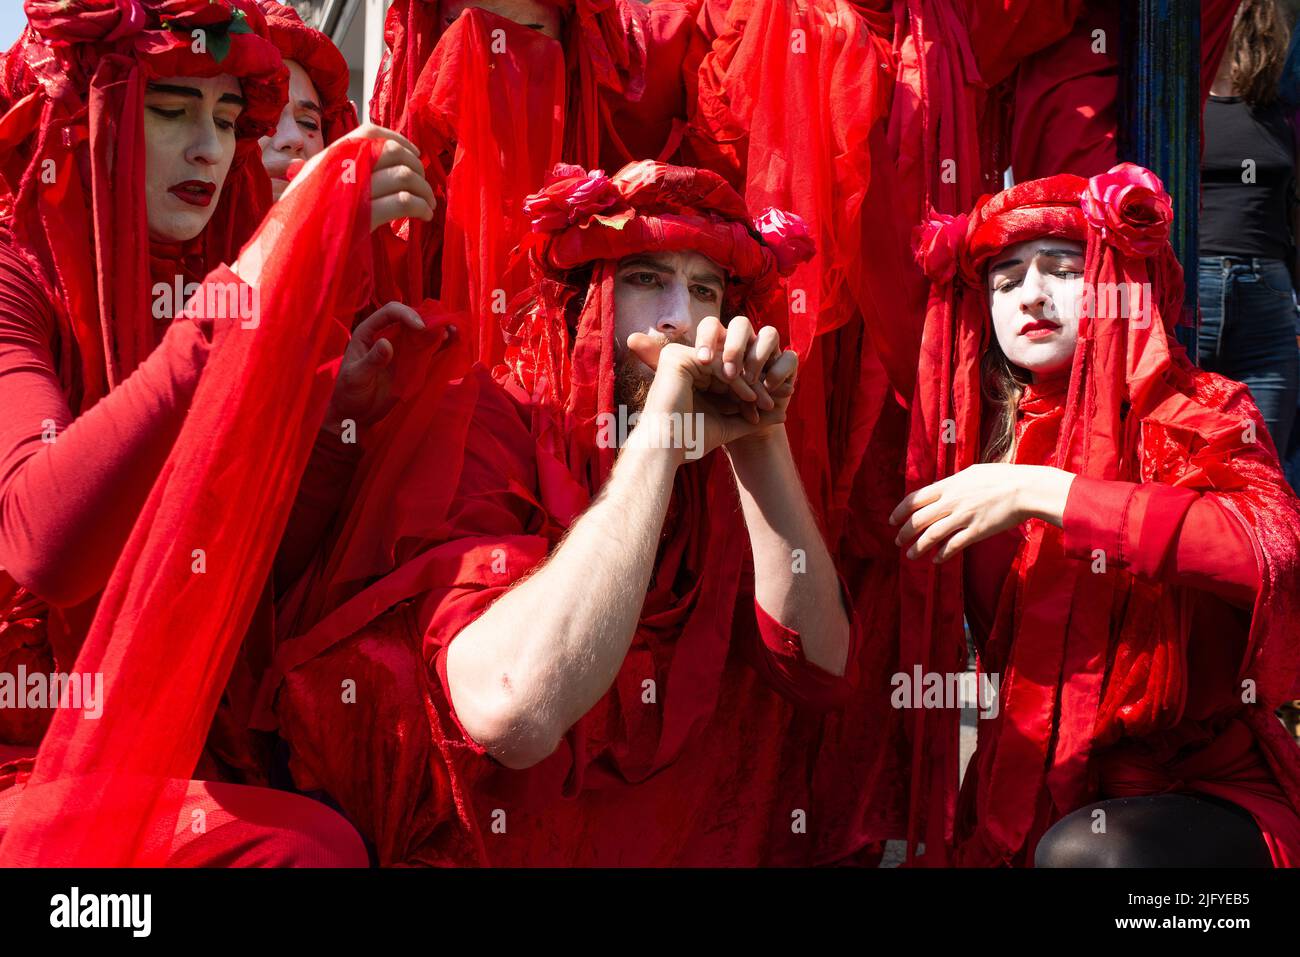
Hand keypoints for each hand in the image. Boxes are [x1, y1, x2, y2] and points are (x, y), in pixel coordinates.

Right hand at [284, 124, 435, 232]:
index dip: (399, 140)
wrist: (290, 246)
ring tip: (429, 204)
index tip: (414, 154)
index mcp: (331, 156)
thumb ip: (342, 171)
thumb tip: (378, 163)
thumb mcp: (316, 184)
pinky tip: (424, 216)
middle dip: (417, 169)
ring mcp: (353, 190)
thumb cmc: (305, 219)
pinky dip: (421, 207)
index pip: (371, 133)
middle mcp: (343, 166)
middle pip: (394, 153)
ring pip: (404, 176)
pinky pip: (404, 202)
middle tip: (425, 186)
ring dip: (424, 190)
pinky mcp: (364, 215)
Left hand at [324, 302, 447, 431]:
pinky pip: (428, 350)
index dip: (407, 314)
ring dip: (439, 329)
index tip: (421, 327)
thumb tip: (387, 344)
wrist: (355, 413)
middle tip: (446, 325)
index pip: (390, 312)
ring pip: (422, 332)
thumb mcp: (355, 377)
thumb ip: (371, 361)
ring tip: (455, 331)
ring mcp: (401, 349)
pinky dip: (441, 345)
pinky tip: (452, 343)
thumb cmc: (349, 393)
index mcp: (369, 332)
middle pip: (411, 318)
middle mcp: (387, 335)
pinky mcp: (411, 363)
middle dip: (429, 318)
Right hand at [624, 320, 795, 463]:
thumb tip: (784, 415)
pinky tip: (751, 398)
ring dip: (750, 384)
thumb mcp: (730, 425)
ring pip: (726, 364)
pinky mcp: (677, 357)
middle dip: (757, 385)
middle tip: (781, 398)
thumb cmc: (692, 441)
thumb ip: (754, 416)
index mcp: (692, 375)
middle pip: (730, 367)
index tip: (777, 403)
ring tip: (767, 403)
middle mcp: (684, 362)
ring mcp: (679, 357)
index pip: (730, 376)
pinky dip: (736, 381)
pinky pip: (717, 364)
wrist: (667, 450)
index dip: (754, 389)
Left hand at [889, 463, 1074, 562]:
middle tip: (898, 541)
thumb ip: (954, 482)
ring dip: (918, 547)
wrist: (1025, 488)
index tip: (892, 521)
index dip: (900, 512)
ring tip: (910, 555)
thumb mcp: (972, 473)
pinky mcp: (976, 531)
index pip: (914, 499)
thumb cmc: (1002, 477)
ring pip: (931, 536)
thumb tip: (943, 489)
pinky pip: (952, 546)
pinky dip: (941, 554)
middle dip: (904, 533)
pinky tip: (936, 559)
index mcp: (948, 485)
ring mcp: (962, 517)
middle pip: (918, 520)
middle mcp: (951, 502)